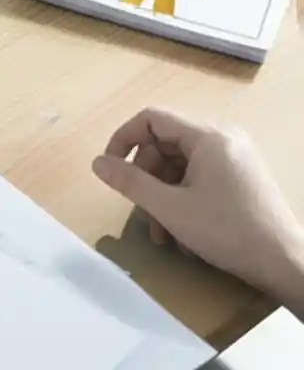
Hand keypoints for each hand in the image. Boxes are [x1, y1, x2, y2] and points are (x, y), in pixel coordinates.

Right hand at [92, 108, 303, 312]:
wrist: (284, 262)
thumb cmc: (226, 231)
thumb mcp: (170, 208)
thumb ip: (130, 181)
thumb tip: (97, 163)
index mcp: (207, 137)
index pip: (152, 118)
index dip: (123, 139)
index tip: (110, 168)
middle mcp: (223, 139)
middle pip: (165, 145)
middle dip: (146, 178)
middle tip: (140, 210)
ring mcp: (235, 158)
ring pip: (181, 166)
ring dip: (163, 196)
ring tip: (162, 234)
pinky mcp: (241, 177)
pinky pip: (200, 177)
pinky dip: (184, 199)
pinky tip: (183, 233)